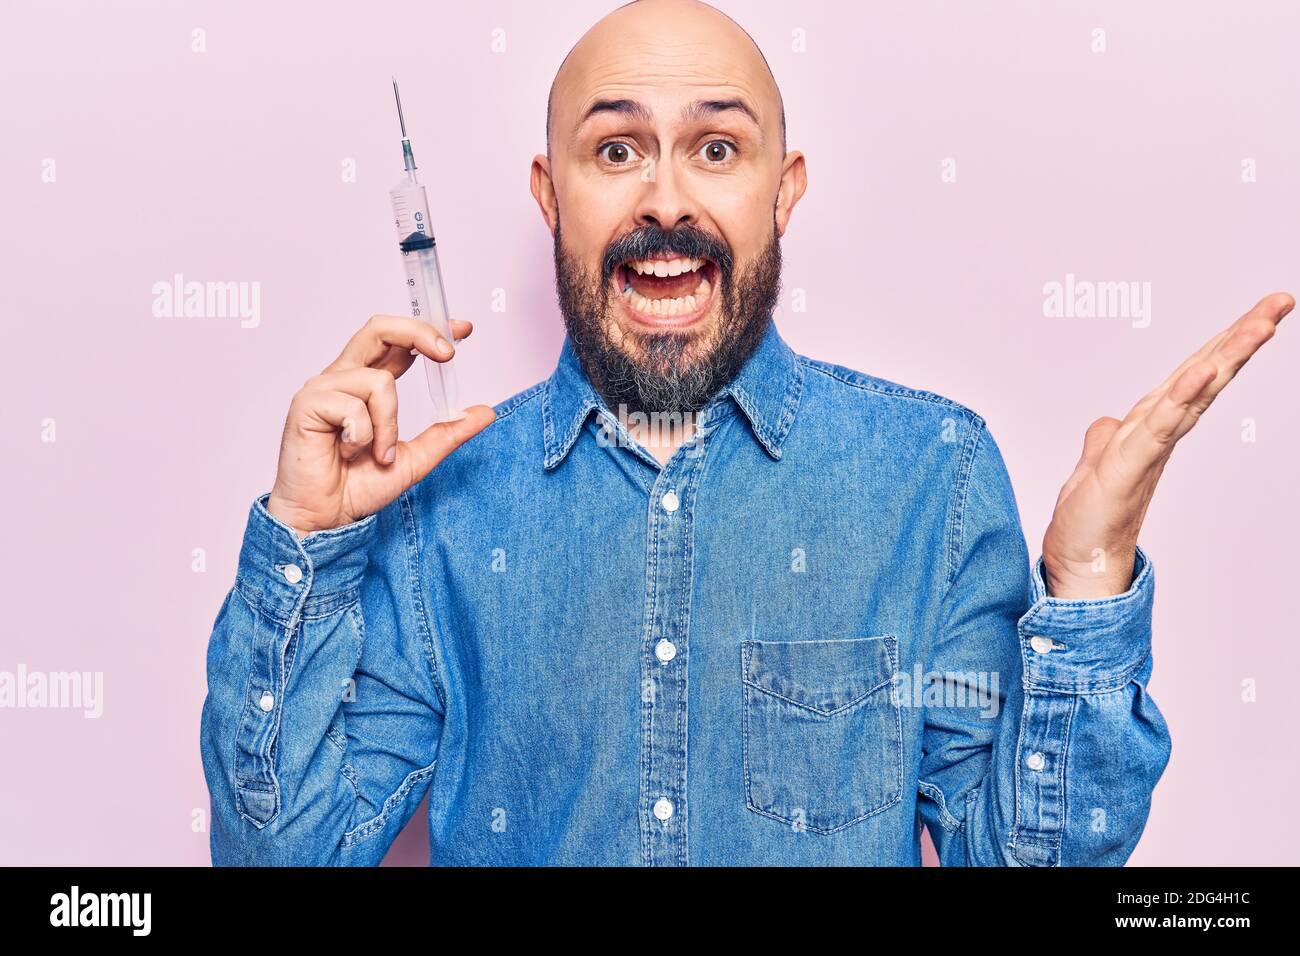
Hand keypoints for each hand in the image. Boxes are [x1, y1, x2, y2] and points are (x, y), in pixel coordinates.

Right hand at [266, 314, 495, 535]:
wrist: (325, 519)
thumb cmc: (358, 487)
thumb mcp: (416, 458)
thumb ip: (447, 433)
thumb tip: (486, 412)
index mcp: (365, 384)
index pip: (397, 342)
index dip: (429, 328)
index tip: (463, 329)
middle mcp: (343, 378)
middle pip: (380, 328)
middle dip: (418, 333)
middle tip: (448, 354)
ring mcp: (323, 388)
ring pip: (380, 381)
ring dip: (390, 425)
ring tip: (376, 454)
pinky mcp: (307, 404)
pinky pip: (355, 408)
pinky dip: (365, 437)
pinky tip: (347, 454)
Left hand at [1042, 292, 1292, 598]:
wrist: (1080, 564)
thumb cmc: (1092, 518)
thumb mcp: (1095, 465)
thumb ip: (1106, 439)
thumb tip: (1111, 422)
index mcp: (1152, 425)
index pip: (1193, 374)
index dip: (1224, 341)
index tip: (1262, 311)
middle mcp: (1158, 432)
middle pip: (1206, 374)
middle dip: (1242, 337)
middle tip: (1280, 303)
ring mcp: (1148, 447)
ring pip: (1192, 393)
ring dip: (1225, 357)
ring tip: (1259, 324)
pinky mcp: (1130, 465)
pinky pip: (1160, 425)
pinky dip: (1183, 397)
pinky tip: (1204, 372)